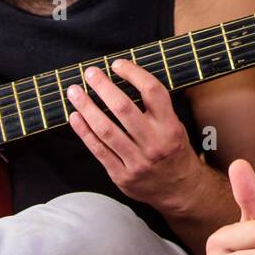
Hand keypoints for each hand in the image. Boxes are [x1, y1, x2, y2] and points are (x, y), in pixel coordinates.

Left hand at [65, 58, 200, 208]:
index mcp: (170, 127)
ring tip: (74, 92)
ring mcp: (136, 161)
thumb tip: (124, 79)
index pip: (152, 92)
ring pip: (106, 129)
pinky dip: (84, 132)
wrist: (180, 190)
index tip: (117, 64)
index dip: (133, 73)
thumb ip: (155, 108)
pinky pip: (98, 150)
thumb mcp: (175, 126)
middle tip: (90, 73)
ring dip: (86, 107)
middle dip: (103, 87)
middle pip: (123, 109)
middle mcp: (154, 143)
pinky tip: (75, 117)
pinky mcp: (121, 176)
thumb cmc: (174, 151)